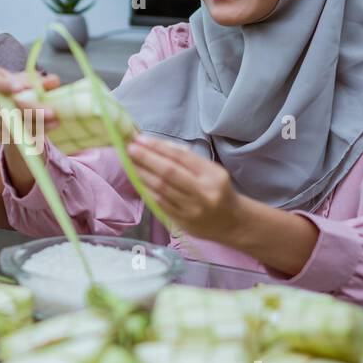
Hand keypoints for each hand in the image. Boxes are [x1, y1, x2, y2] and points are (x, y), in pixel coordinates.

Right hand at [0, 64, 58, 140]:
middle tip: (51, 112)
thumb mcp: (26, 79)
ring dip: (32, 124)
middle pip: (1, 104)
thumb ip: (40, 81)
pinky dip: (26, 133)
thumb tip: (53, 82)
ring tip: (54, 122)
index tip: (20, 88)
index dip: (4, 85)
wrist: (3, 103)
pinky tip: (43, 131)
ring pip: (7, 122)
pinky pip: (6, 135)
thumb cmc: (14, 86)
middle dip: (28, 109)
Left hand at [126, 133, 240, 241]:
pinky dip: (146, 189)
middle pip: (169, 172)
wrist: (233, 223)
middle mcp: (204, 193)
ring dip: (142, 173)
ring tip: (129, 162)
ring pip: (161, 188)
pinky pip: (159, 203)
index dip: (159, 147)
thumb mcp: (212, 171)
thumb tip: (157, 146)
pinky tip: (137, 180)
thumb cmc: (219, 191)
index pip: (181, 157)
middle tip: (129, 148)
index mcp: (213, 176)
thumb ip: (187, 159)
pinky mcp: (182, 222)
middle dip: (146, 158)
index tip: (141, 139)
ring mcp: (192, 209)